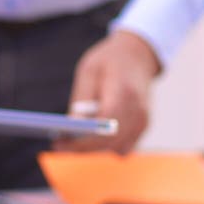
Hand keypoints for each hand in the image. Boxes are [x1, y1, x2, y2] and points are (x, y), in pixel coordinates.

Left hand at [54, 30, 160, 153]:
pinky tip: (90, 138)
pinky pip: (123, 147)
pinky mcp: (143, 126)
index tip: (59, 143)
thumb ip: (80, 99)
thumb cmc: (109, 61)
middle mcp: (138, 109)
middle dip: (81, 147)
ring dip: (93, 148)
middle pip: (108, 141)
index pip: (103, 125)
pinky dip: (106, 146)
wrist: (138, 54)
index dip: (81, 139)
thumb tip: (70, 129)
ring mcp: (143, 120)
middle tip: (59, 145)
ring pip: (115, 148)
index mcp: (123, 92)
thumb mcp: (88, 71)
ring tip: (71, 141)